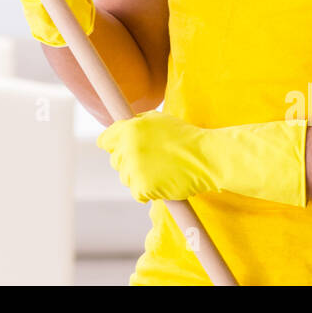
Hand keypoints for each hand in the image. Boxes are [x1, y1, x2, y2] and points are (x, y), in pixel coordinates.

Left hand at [97, 110, 307, 206]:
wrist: (206, 158)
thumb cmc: (185, 138)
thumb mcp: (158, 119)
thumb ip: (135, 123)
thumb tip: (119, 129)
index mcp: (130, 128)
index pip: (105, 141)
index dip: (114, 145)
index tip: (124, 150)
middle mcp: (128, 147)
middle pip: (115, 161)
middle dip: (129, 162)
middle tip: (152, 161)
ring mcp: (134, 168)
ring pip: (125, 178)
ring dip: (139, 177)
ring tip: (160, 170)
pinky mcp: (141, 187)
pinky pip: (136, 193)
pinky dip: (147, 192)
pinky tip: (162, 183)